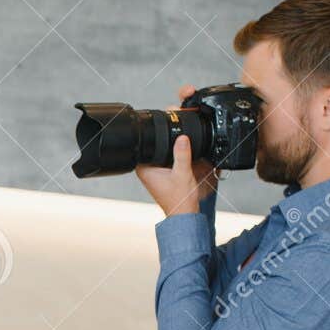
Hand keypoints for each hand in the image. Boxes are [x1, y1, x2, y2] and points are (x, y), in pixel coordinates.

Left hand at [135, 85, 218, 214]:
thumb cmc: (180, 200)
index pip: (145, 140)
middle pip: (154, 140)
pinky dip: (177, 145)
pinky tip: (185, 139)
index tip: (166, 115)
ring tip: (183, 124)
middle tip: (178, 115)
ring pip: (162, 144)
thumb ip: (182, 155)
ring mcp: (156, 166)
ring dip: (173, 135)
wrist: (185, 214)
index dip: (156, 126)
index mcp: (144, 167)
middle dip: (166, 128)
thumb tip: (183, 137)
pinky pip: (169, 151)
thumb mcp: (182, 174)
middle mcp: (147, 165)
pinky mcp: (165, 168)